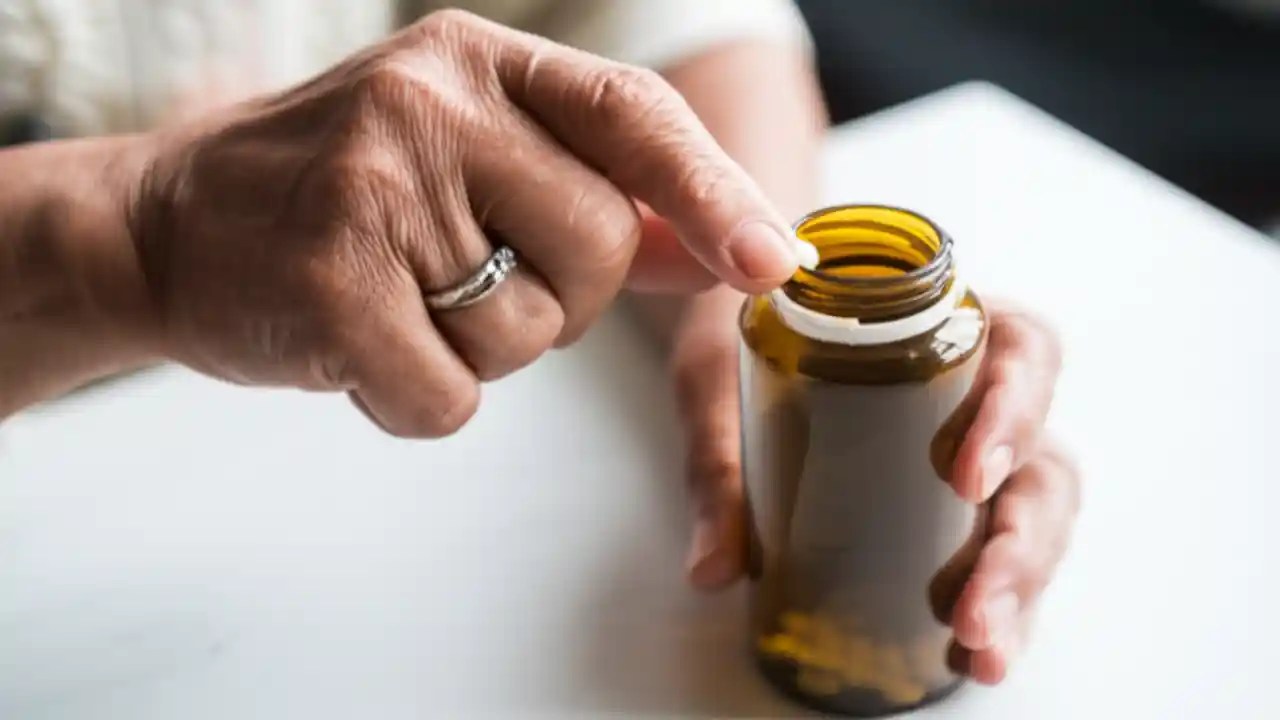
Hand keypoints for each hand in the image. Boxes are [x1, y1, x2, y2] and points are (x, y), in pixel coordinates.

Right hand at [127, 9, 798, 436]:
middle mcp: (430, 104)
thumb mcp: (462, 156)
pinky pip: (450, 397)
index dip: (713, 194)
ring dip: (478, 352)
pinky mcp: (331, 283)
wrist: (166, 223)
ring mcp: (375, 187)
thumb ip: (588, 193)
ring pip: (529, 335)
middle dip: (556, 298)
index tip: (771, 260)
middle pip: (599, 248)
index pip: (633, 117)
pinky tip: (358, 348)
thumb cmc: (334, 196)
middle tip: (461, 279)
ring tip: (396, 302)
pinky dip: (416, 400)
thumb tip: (713, 248)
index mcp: (477, 60)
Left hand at [671, 292, 1078, 684]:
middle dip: (1021, 541)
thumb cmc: (739, 343)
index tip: (968, 476)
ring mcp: (979, 459)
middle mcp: (980, 397)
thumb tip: (712, 568)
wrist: (726, 347)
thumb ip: (719, 470)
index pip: (1025, 351)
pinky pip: (1004, 557)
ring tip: (982, 645)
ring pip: (1037, 517)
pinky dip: (1003, 607)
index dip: (1014, 411)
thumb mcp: (719, 388)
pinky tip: (977, 656)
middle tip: (973, 606)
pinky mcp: (957, 512)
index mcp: (945, 332)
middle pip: (1044, 460)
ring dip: (1019, 586)